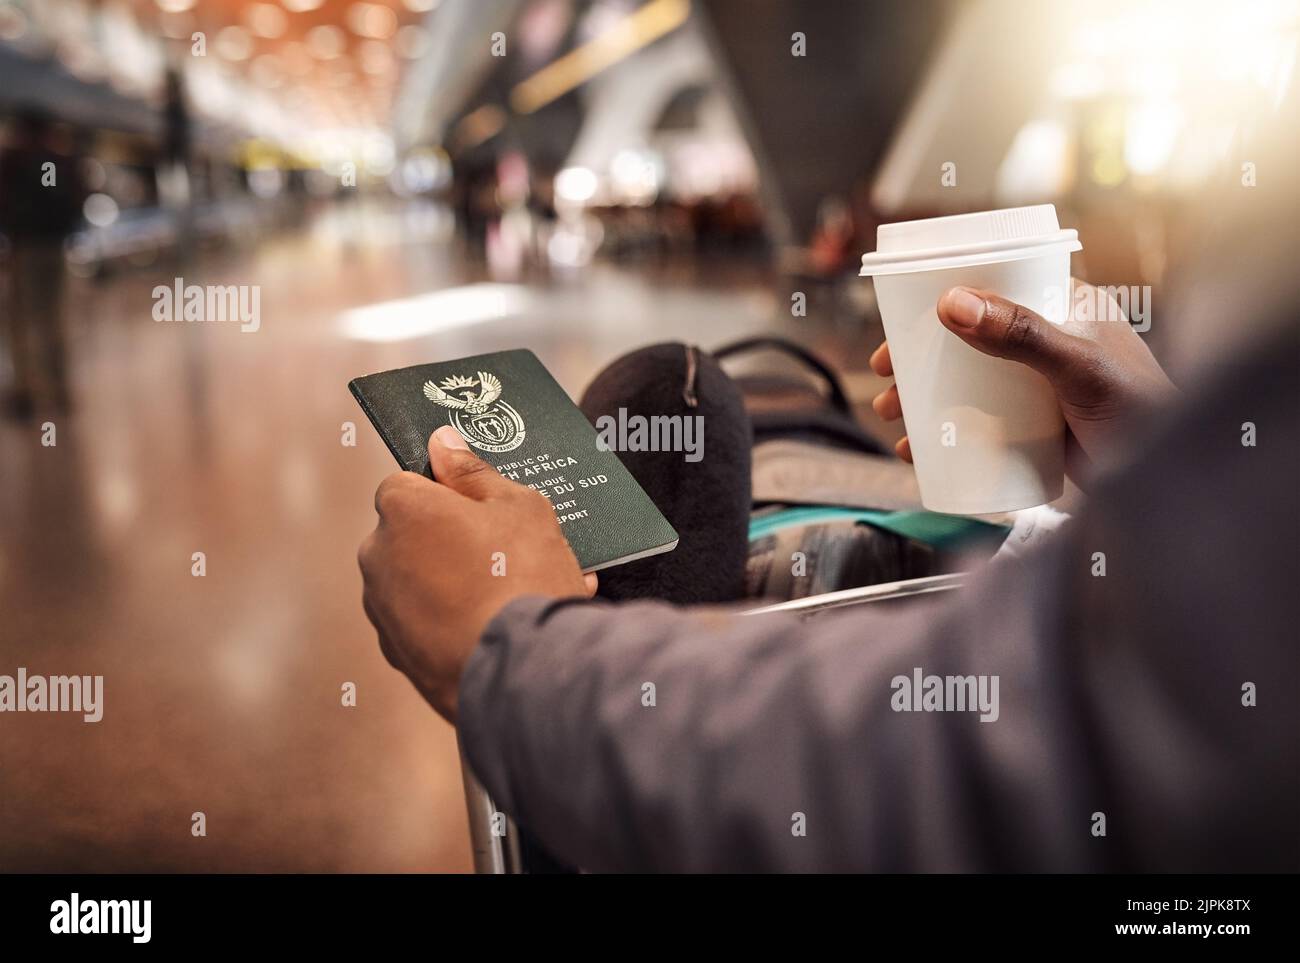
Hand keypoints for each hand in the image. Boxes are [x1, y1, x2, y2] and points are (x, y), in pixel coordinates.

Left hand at [358, 426, 595, 722]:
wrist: (522, 671)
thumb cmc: (521, 578)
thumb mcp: (518, 506)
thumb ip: (473, 472)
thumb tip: (441, 443)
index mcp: (401, 510)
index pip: (409, 483)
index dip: (448, 494)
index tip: (483, 511)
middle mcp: (378, 557)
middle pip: (412, 535)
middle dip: (450, 541)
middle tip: (506, 555)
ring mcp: (383, 610)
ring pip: (419, 582)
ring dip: (454, 583)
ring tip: (513, 597)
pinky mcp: (397, 655)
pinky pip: (425, 625)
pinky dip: (452, 624)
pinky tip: (498, 629)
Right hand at [870, 279, 1175, 477]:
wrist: (1169, 485)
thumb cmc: (1141, 413)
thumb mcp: (1077, 367)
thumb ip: (1021, 334)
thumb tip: (953, 303)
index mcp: (1063, 308)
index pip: (992, 287)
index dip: (939, 300)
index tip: (899, 321)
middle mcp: (1047, 343)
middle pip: (967, 340)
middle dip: (918, 361)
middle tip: (884, 379)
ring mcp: (1039, 388)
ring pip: (967, 384)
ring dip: (922, 399)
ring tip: (893, 418)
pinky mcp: (1035, 428)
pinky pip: (979, 425)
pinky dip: (943, 436)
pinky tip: (918, 451)